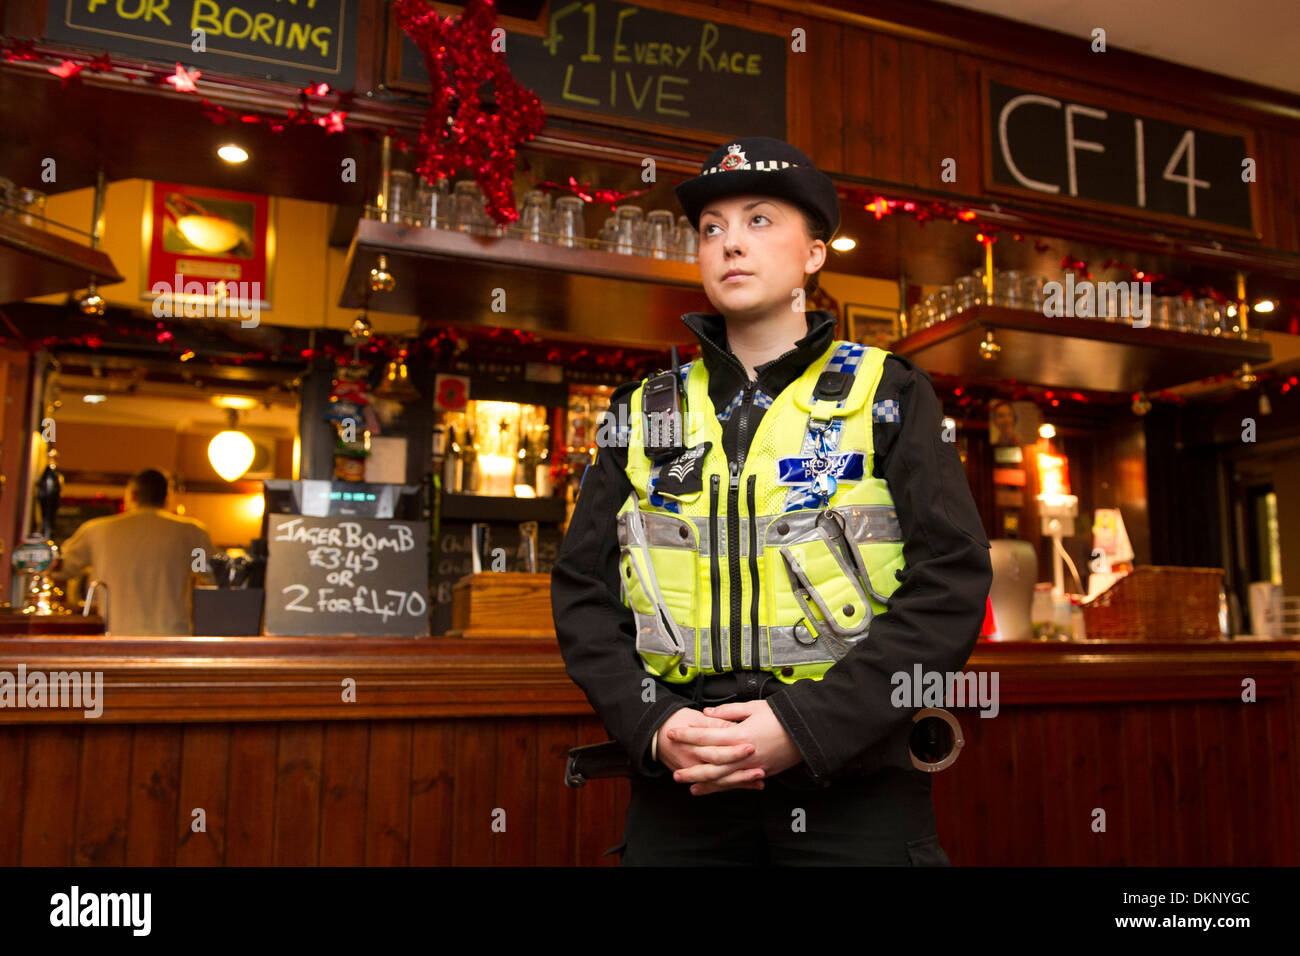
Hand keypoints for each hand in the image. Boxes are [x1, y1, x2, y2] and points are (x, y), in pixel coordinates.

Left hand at [667, 700, 803, 796]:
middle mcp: (743, 754)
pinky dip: (721, 787)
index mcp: (739, 734)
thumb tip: (707, 713)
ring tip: (686, 783)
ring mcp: (751, 766)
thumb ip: (727, 711)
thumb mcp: (753, 707)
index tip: (673, 733)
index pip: (706, 736)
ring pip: (721, 779)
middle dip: (690, 767)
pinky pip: (736, 783)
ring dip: (702, 782)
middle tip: (674, 770)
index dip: (687, 735)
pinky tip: (709, 789)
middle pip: (710, 764)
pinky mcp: (760, 773)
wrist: (807, 732)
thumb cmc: (781, 716)